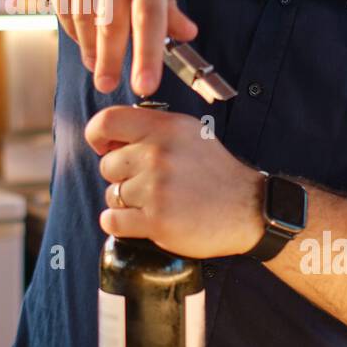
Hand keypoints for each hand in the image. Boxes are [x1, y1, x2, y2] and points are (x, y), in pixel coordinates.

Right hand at [33, 0, 196, 95]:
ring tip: (96, 65)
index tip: (146, 83)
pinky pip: (63, 10)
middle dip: (111, 60)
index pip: (151, 13)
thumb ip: (167, 0)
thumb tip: (186, 35)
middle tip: (109, 85)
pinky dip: (73, 30)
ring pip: (84, 20)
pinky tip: (82, 38)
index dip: (148, 52)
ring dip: (90, 48)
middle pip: (112, 22)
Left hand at [85, 104, 265, 258]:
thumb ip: (151, 130)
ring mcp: (156, 188)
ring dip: (126, 203)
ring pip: (112, 194)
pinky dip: (120, 224)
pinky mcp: (156, 220)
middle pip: (107, 164)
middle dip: (121, 176)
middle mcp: (158, 154)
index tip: (105, 148)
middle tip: (149, 184)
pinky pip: (112, 221)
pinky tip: (140, 221)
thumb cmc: (215, 173)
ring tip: (155, 202)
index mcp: (166, 128)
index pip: (107, 121)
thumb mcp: (189, 134)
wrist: (248, 209)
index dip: (97, 136)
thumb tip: (107, 140)